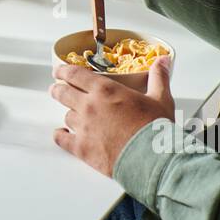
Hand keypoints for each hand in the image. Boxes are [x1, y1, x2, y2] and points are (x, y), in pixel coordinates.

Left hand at [49, 56, 173, 176]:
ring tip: (70, 114)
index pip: (75, 74)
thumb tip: (163, 61)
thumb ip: (158, 77)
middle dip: (57, 90)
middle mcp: (89, 106)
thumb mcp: (160, 98)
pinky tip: (61, 134)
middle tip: (56, 89)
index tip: (58, 71)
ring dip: (68, 114)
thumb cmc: (156, 129)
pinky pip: (61, 139)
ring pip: (66, 116)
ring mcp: (83, 127)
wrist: (152, 158)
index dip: (63, 71)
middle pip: (62, 93)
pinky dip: (60, 135)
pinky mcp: (81, 148)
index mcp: (105, 90)